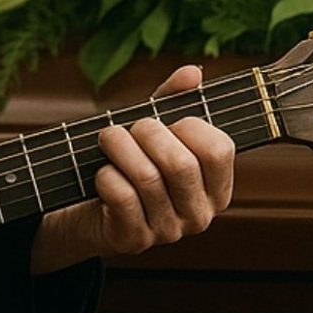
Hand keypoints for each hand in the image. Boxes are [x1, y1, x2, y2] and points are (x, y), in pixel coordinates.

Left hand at [31, 65, 233, 271]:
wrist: (93, 211)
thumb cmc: (132, 164)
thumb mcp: (155, 132)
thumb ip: (174, 101)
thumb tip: (192, 72)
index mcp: (217, 188)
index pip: (219, 149)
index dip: (189, 126)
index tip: (169, 122)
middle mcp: (200, 215)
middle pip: (180, 163)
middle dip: (147, 133)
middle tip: (129, 128)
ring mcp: (169, 231)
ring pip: (147, 178)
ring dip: (119, 148)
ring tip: (108, 139)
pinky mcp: (135, 240)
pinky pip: (121, 196)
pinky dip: (105, 176)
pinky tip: (102, 174)